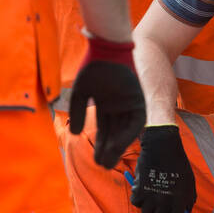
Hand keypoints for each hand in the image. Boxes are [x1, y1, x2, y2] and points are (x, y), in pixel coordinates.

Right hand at [68, 36, 145, 169]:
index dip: (100, 145)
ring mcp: (129, 103)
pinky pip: (134, 122)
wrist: (107, 46)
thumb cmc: (93, 66)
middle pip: (115, 133)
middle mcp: (119, 106)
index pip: (105, 129)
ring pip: (124, 131)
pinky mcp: (138, 99)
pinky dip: (127, 135)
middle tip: (102, 166)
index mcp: (107, 104)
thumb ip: (79, 113)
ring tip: (108, 162)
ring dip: (117, 147)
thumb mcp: (82, 93)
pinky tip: (117, 146)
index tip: (96, 159)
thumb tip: (75, 135)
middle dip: (108, 150)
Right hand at [130, 124, 195, 212]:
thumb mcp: (189, 184)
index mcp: (179, 201)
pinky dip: (140, 198)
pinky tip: (145, 187)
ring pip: (147, 212)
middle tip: (163, 206)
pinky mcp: (138, 190)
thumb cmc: (178, 165)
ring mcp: (150, 196)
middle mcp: (164, 201)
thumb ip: (187, 202)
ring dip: (150, 206)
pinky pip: (137, 203)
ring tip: (154, 192)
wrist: (162, 147)